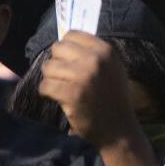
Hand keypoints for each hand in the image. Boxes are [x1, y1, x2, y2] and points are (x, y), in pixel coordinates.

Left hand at [37, 31, 136, 146]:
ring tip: (60, 87)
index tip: (66, 60)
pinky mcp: (72, 94)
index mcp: (106, 51)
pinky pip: (46, 85)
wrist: (118, 130)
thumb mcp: (113, 69)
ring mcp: (83, 76)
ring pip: (49, 67)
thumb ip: (95, 54)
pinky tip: (55, 96)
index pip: (72, 35)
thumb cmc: (114, 99)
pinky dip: (46, 91)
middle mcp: (96, 60)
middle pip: (58, 48)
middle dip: (56, 62)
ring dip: (50, 78)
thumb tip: (67, 40)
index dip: (65, 47)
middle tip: (61, 76)